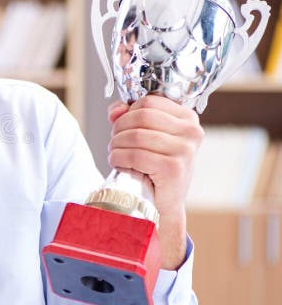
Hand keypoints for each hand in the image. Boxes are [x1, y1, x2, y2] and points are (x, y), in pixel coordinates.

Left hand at [107, 95, 203, 269]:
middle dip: (119, 129)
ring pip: (135, 136)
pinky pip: (135, 155)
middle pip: (141, 116)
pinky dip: (118, 158)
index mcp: (187, 118)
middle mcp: (191, 132)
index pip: (149, 101)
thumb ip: (130, 115)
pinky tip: (119, 164)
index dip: (127, 112)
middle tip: (114, 142)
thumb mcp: (145, 134)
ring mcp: (184, 150)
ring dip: (116, 145)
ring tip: (116, 154)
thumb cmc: (153, 166)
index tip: (120, 126)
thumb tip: (115, 109)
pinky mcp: (173, 169)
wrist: (163, 203)